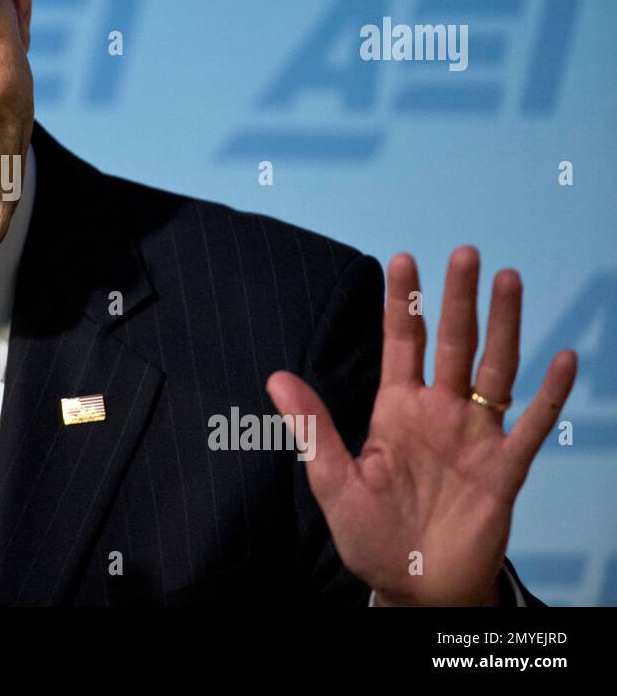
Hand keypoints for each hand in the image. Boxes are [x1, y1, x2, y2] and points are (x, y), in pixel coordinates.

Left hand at [266, 246, 576, 605]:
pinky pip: (531, 425)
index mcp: (395, 409)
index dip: (402, 302)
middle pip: (453, 343)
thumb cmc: (370, 534)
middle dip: (457, 298)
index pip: (401, 342)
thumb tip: (275, 377)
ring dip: (504, 325)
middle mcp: (438, 412)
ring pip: (495, 369)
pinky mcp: (504, 469)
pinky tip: (562, 360)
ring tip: (509, 280)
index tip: (403, 258)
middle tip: (465, 252)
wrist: (414, 585)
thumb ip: (312, 426)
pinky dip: (549, 394)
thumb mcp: (333, 479)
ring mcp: (475, 436)